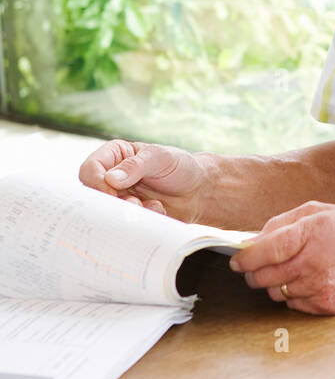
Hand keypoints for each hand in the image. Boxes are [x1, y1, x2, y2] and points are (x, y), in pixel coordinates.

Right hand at [78, 139, 207, 221]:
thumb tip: (110, 179)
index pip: (90, 169)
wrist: (199, 190)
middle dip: (112, 202)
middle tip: (133, 204)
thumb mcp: (160, 158)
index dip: (97, 183)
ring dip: (127, 212)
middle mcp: (112, 177)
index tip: (113, 193)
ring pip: (106, 211)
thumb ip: (135, 166)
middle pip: (92, 194)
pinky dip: (139, 219)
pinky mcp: (129, 214)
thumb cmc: (180, 167)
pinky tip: (157, 210)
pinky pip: (122, 223)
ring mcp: (119, 197)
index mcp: (114, 155)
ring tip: (149, 206)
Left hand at [229, 201, 334, 313]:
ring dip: (275, 283)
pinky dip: (293, 295)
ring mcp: (319, 287)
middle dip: (253, 273)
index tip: (237, 260)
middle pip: (262, 277)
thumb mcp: (321, 211)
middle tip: (255, 268)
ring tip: (290, 271)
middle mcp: (312, 262)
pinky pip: (293, 305)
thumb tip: (253, 240)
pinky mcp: (326, 306)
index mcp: (309, 233)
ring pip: (275, 293)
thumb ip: (284, 223)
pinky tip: (307, 282)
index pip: (262, 252)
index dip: (244, 259)